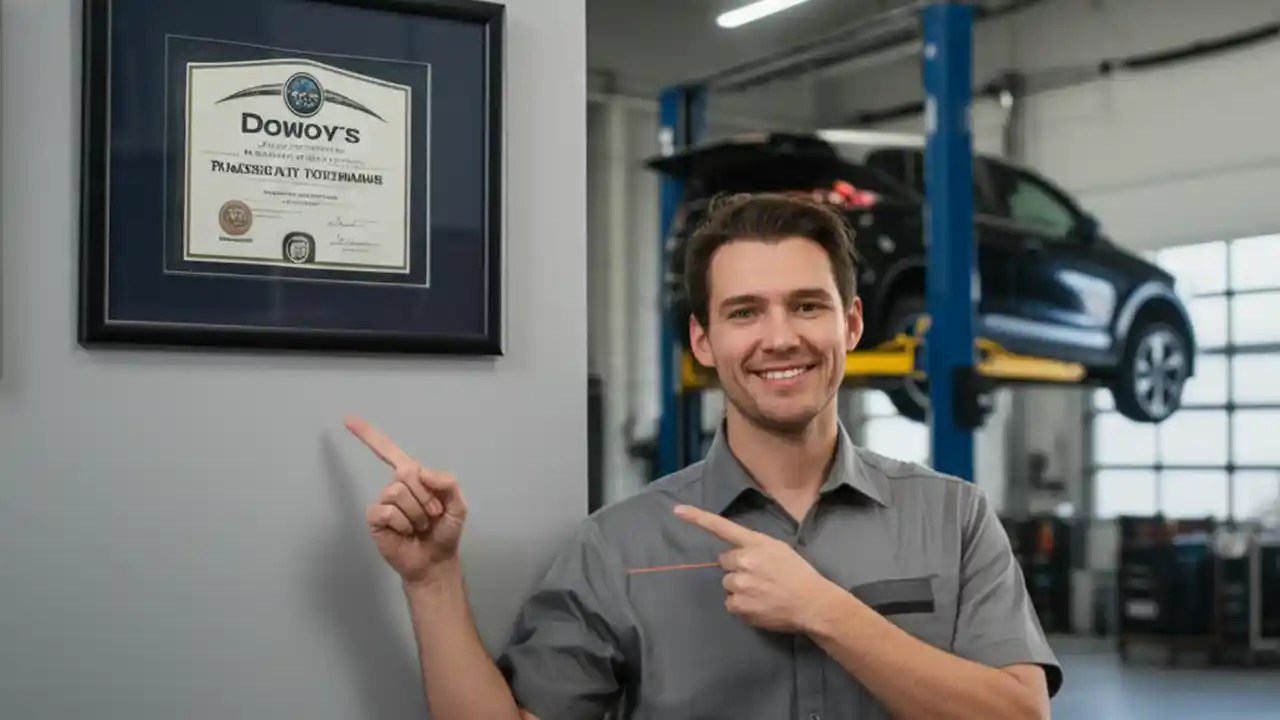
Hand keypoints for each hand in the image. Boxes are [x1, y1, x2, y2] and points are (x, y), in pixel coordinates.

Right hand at [346, 415, 467, 586]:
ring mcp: (383, 502)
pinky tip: (405, 532)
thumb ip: (447, 483)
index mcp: (414, 477)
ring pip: (397, 492)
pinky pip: (386, 511)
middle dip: (426, 497)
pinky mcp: (375, 519)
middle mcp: (395, 486)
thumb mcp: (457, 505)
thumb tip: (422, 472)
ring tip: (419, 526)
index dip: (369, 435)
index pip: (389, 451)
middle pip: (406, 473)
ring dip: (416, 513)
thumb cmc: (444, 531)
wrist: (436, 560)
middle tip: (432, 515)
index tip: (348, 420)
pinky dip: (402, 523)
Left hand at [674, 504, 835, 633]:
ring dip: (739, 586)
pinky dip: (742, 605)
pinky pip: (730, 603)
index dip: (698, 518)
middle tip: (759, 575)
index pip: (722, 527)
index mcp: (755, 543)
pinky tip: (760, 604)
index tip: (677, 511)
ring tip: (762, 591)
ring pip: (727, 583)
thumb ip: (755, 547)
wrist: (812, 604)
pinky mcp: (738, 606)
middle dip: (737, 567)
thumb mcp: (779, 549)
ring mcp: (739, 584)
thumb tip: (738, 555)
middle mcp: (743, 561)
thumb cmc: (798, 574)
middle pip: (724, 561)